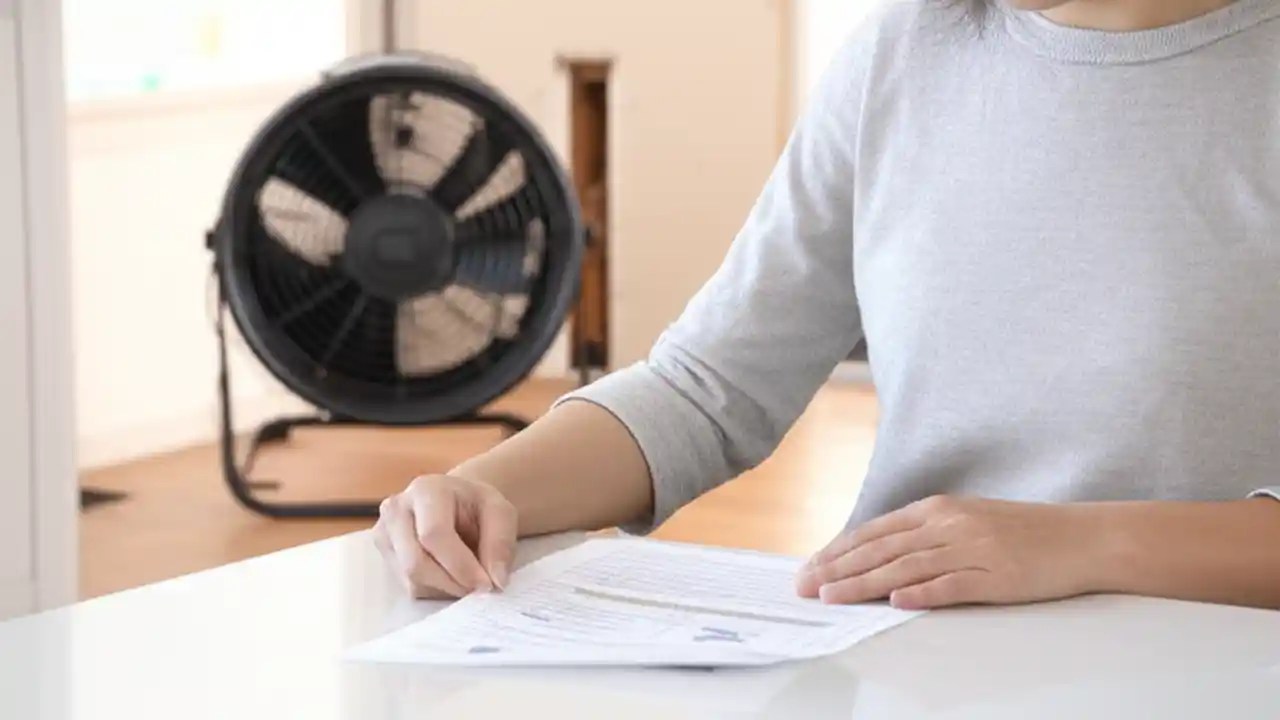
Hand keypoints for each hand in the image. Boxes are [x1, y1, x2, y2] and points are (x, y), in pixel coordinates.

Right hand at [373, 475, 517, 598]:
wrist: (455, 503)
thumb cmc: (476, 506)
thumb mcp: (500, 513)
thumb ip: (500, 543)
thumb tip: (496, 581)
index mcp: (426, 491)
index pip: (434, 535)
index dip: (460, 565)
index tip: (487, 584)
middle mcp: (396, 510)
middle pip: (416, 563)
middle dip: (453, 583)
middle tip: (480, 588)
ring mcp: (384, 534)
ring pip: (412, 580)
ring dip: (447, 588)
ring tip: (468, 576)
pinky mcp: (384, 557)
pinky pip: (410, 587)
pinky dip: (437, 589)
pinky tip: (450, 574)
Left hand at [796, 496, 1105, 609]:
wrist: (1081, 537)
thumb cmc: (1020, 533)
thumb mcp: (965, 522)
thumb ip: (923, 536)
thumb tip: (878, 557)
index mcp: (937, 509)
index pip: (875, 531)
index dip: (838, 551)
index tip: (809, 568)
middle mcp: (948, 524)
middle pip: (882, 549)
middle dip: (838, 569)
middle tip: (806, 587)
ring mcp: (972, 549)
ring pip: (906, 567)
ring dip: (864, 584)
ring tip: (833, 596)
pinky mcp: (996, 575)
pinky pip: (952, 585)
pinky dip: (921, 593)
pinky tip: (896, 602)